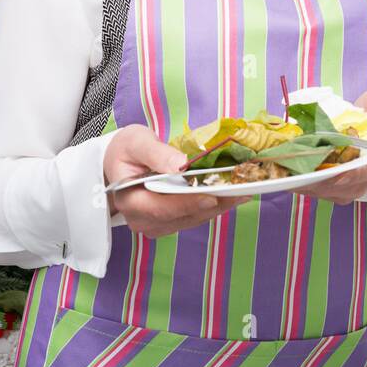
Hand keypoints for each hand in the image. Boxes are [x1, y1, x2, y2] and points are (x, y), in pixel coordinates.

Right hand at [104, 124, 249, 238]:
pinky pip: (197, 215)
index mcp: (129, 201)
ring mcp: (158, 224)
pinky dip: (217, 204)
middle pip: (182, 216)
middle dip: (213, 203)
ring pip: (194, 218)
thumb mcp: (136, 142)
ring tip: (244, 188)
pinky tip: (236, 192)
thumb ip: (157, 154)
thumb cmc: (127, 150)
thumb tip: (181, 165)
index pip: (160, 208)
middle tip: (240, 188)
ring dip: (221, 205)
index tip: (212, 194)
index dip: (187, 203)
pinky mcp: (172, 221)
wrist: (122, 161)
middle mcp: (143, 220)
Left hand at [290, 87, 366, 204]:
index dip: (351, 174)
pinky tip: (278, 166)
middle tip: (294, 164)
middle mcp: (357, 182)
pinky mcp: (322, 190)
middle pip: (334, 185)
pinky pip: (306, 187)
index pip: (365, 173)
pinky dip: (292, 178)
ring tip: (281, 163)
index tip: (336, 173)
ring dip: (299, 178)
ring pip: (317, 188)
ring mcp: (338, 189)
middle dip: (314, 176)